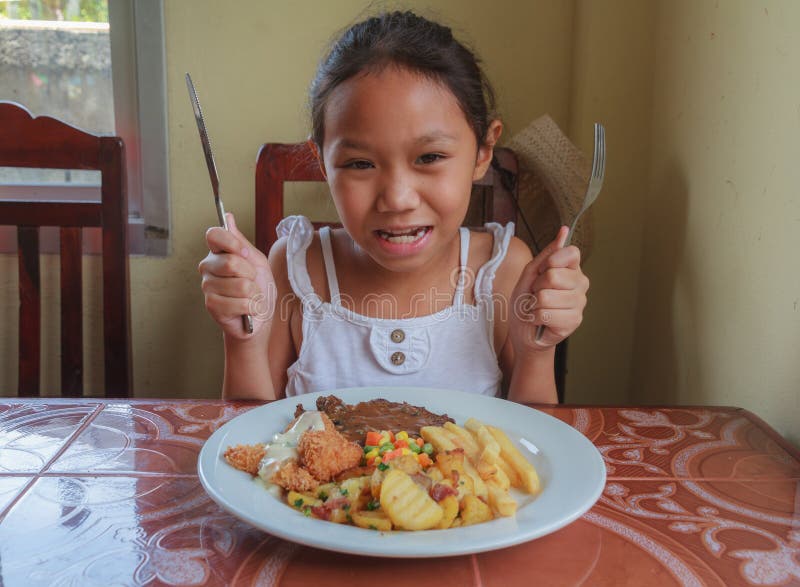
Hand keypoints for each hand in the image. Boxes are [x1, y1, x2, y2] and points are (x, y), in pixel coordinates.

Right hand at [198, 213, 275, 340]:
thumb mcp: (256, 261)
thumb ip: (241, 241)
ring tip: (250, 297)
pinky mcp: (212, 305)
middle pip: (231, 262)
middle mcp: (208, 267)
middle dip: (251, 274)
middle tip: (252, 281)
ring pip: (240, 285)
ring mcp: (208, 287)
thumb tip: (228, 217)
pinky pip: (241, 302)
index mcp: (218, 252)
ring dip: (254, 294)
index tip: (247, 254)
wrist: (260, 316)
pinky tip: (247, 309)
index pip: (214, 235)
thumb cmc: (259, 288)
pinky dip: (252, 307)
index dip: (233, 243)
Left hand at [508, 226, 588, 353]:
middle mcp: (581, 283)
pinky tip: (540, 320)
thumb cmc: (527, 300)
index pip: (570, 253)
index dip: (550, 262)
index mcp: (572, 268)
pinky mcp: (574, 321)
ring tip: (538, 308)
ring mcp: (580, 303)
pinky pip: (546, 314)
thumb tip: (564, 229)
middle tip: (536, 295)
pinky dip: (535, 317)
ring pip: (546, 297)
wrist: (525, 330)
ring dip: (534, 304)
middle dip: (536, 286)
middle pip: (554, 275)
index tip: (541, 273)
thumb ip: (547, 254)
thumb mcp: (531, 273)